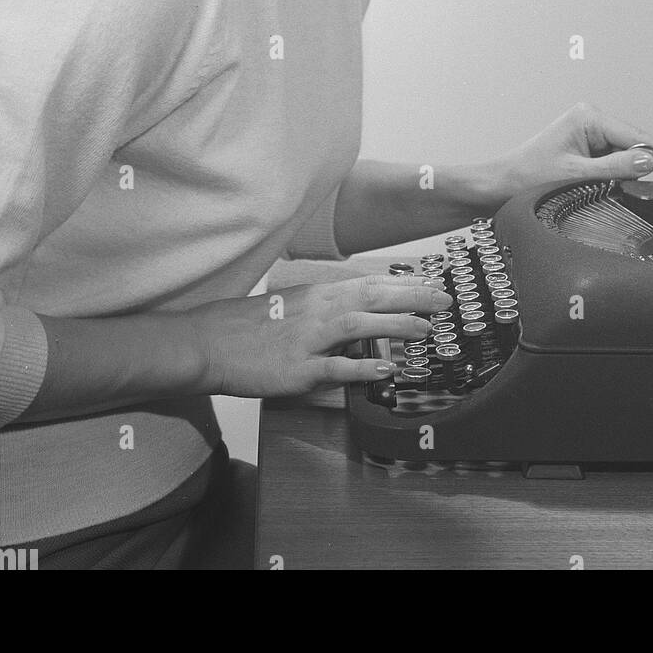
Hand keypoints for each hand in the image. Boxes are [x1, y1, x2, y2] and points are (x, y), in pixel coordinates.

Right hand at [194, 275, 453, 398]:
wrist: (207, 342)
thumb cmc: (247, 326)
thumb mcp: (290, 306)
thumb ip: (323, 307)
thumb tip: (355, 309)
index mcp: (316, 295)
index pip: (369, 282)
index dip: (403, 283)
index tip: (431, 282)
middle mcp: (317, 311)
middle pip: (373, 296)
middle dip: (412, 296)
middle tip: (445, 300)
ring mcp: (308, 339)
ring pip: (360, 324)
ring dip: (396, 324)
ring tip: (428, 329)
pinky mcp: (297, 369)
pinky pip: (335, 367)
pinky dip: (362, 365)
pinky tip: (386, 367)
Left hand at [484, 101, 652, 204]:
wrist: (501, 187)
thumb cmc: (528, 177)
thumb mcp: (576, 175)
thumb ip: (616, 168)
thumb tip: (650, 160)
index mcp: (589, 117)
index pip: (637, 135)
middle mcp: (592, 120)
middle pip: (637, 143)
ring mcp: (591, 134)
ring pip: (629, 153)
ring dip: (639, 170)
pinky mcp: (589, 149)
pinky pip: (618, 160)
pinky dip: (627, 173)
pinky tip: (633, 184)